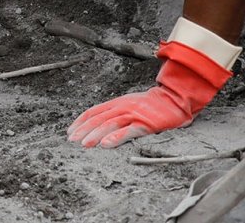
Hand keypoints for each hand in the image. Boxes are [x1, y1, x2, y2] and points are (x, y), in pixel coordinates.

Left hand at [67, 42, 230, 147]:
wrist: (174, 99)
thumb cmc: (152, 105)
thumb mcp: (130, 105)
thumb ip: (116, 113)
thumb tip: (100, 124)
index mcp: (117, 103)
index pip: (93, 111)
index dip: (80, 121)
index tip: (70, 131)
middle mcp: (122, 107)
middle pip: (98, 118)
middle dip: (84, 129)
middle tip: (72, 140)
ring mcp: (133, 114)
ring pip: (110, 124)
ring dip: (96, 134)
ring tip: (85, 144)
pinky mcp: (146, 123)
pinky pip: (128, 131)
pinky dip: (116, 138)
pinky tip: (107, 145)